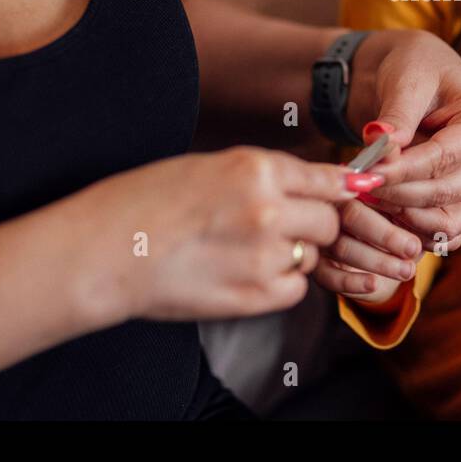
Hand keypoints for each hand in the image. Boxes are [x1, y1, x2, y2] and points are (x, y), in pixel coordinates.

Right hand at [79, 146, 362, 321]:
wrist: (105, 251)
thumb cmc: (143, 201)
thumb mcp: (207, 165)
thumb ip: (263, 174)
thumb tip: (312, 180)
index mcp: (256, 169)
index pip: (327, 178)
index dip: (343, 187)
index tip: (355, 190)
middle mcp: (268, 209)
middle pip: (328, 219)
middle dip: (315, 222)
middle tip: (282, 225)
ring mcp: (263, 255)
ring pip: (309, 255)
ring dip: (292, 253)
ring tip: (247, 250)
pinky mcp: (254, 296)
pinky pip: (293, 290)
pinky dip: (280, 284)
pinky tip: (247, 274)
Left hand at [343, 29, 460, 212]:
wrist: (416, 78)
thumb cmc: (416, 69)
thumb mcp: (406, 81)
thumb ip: (397, 115)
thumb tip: (381, 142)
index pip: (443, 159)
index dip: (403, 171)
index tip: (367, 174)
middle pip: (445, 195)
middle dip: (399, 194)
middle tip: (358, 186)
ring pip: (446, 223)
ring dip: (404, 218)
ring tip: (365, 198)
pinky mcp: (457, 204)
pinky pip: (438, 232)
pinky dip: (408, 229)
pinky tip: (375, 211)